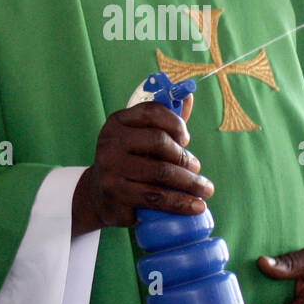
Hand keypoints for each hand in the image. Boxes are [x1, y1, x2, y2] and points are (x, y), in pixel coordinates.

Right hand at [72, 94, 212, 233]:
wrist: (98, 195)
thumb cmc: (129, 161)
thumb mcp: (140, 137)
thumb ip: (164, 119)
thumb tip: (188, 96)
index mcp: (118, 122)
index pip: (152, 112)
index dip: (176, 123)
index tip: (186, 138)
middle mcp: (111, 143)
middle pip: (159, 142)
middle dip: (185, 157)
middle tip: (197, 169)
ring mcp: (111, 170)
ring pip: (161, 174)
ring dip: (190, 183)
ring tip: (205, 190)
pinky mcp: (115, 196)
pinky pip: (155, 199)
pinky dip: (180, 203)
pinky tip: (195, 207)